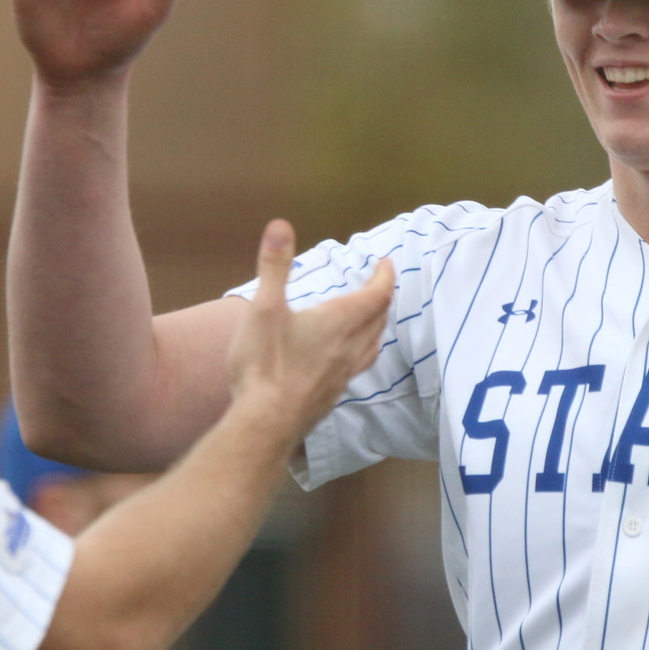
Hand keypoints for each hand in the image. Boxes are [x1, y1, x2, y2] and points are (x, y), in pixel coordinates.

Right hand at [226, 220, 394, 441]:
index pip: (376, 295)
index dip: (384, 276)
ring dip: (376, 326)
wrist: (265, 424)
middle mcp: (350, 348)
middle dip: (381, 298)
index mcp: (338, 322)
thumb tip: (280, 226)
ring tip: (370, 318)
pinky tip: (346, 359)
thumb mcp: (263, 308)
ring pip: (373, 345)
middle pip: (379, 319)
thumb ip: (274, 267)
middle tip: (377, 285)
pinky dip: (362, 352)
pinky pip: (358, 367)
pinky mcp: (332, 396)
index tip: (385, 262)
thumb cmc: (264, 365)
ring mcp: (344, 375)